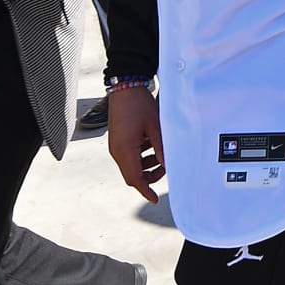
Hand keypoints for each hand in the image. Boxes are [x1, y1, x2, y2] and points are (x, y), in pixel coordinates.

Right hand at [108, 85, 165, 203]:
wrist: (125, 85)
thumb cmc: (139, 104)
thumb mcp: (154, 127)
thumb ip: (161, 148)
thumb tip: (168, 165)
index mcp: (124, 150)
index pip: (135, 179)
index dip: (146, 190)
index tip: (155, 199)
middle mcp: (117, 151)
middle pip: (132, 174)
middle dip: (149, 176)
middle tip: (165, 168)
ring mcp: (116, 145)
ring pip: (131, 165)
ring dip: (146, 165)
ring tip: (161, 154)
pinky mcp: (118, 139)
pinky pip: (129, 154)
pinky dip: (141, 154)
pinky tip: (152, 144)